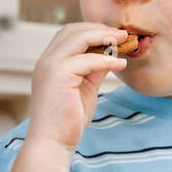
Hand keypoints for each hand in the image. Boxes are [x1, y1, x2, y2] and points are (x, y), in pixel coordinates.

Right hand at [26, 22, 130, 150]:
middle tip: (123, 34)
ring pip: (79, 38)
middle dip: (100, 29)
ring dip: (104, 37)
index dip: (92, 30)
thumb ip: (94, 70)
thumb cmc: (68, 121)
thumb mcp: (86, 88)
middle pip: (73, 30)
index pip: (69, 34)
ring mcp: (50, 65)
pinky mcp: (59, 75)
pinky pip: (88, 59)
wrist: (53, 143)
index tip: (114, 35)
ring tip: (124, 41)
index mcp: (50, 63)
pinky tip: (121, 63)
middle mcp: (47, 60)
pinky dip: (107, 59)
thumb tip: (111, 55)